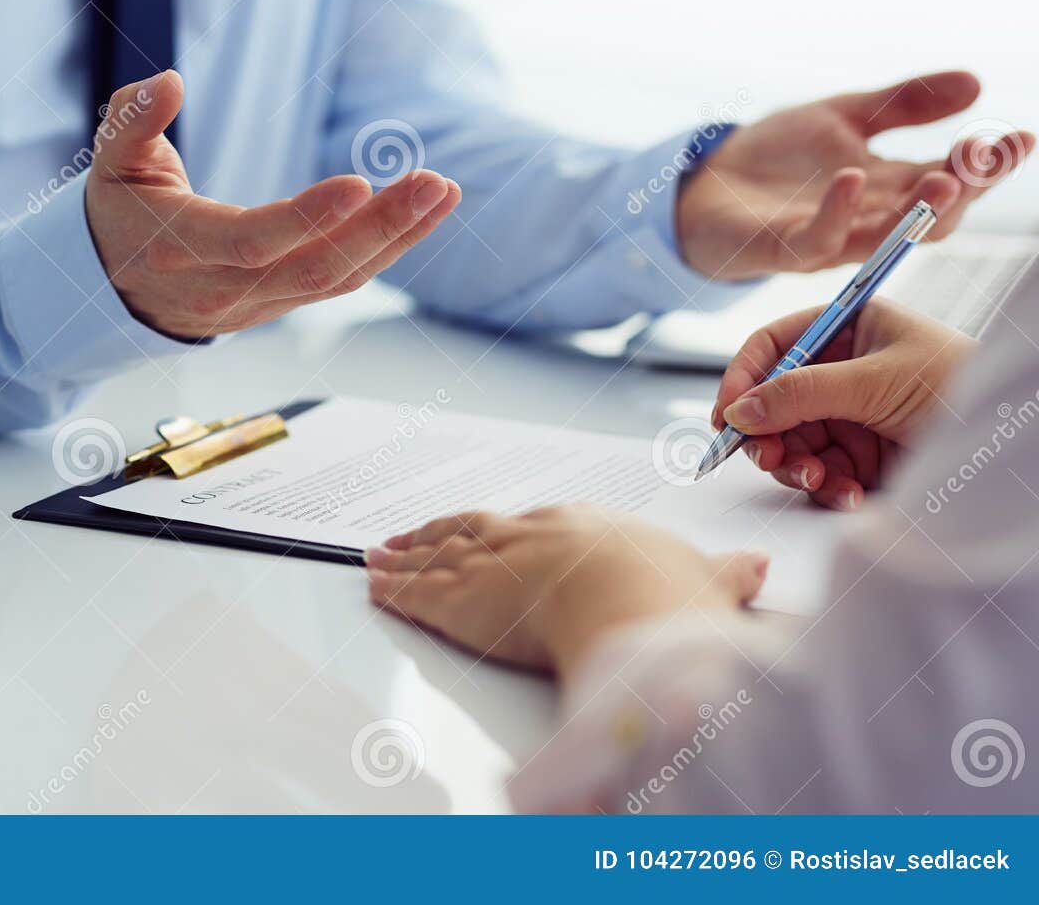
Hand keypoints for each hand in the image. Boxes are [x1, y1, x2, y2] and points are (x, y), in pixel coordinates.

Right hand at [84, 71, 461, 338]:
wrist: (109, 290)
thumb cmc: (117, 214)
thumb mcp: (109, 159)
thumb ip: (134, 118)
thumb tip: (169, 82)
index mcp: (178, 248)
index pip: (249, 241)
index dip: (305, 217)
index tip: (359, 183)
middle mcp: (222, 287)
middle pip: (312, 266)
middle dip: (379, 227)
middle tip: (432, 183)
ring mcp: (256, 303)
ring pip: (335, 278)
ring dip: (397, 238)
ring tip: (442, 192)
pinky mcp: (279, 303)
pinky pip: (339, 281)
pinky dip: (386, 249)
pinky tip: (423, 214)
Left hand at [366, 507, 766, 678]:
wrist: (628, 601)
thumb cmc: (663, 592)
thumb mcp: (704, 579)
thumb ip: (724, 575)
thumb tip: (754, 568)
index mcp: (581, 526)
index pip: (533, 525)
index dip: (506, 529)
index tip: (491, 530)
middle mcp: (526, 535)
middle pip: (472, 529)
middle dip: (440, 532)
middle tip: (412, 533)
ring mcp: (488, 563)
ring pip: (436, 555)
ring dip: (405, 555)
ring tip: (380, 554)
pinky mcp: (457, 600)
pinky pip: (413, 591)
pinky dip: (390, 586)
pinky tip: (373, 583)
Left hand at [677, 71, 1032, 279]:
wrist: (705, 184)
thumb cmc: (777, 158)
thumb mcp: (844, 116)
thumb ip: (903, 104)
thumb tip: (974, 83)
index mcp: (889, 188)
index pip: (951, 180)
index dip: (988, 164)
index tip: (1023, 137)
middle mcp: (867, 220)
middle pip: (931, 216)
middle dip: (964, 190)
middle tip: (984, 158)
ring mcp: (827, 239)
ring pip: (885, 237)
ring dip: (917, 210)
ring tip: (942, 174)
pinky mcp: (782, 249)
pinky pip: (817, 239)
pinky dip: (837, 210)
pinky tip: (852, 177)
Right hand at [711, 299, 975, 509]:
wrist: (1011, 446)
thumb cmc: (959, 387)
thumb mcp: (873, 382)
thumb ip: (799, 393)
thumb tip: (738, 411)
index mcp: (849, 329)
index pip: (774, 344)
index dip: (744, 376)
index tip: (727, 414)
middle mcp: (845, 370)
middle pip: (774, 400)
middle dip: (767, 432)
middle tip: (766, 457)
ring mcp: (853, 415)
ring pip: (792, 442)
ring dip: (795, 465)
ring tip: (815, 479)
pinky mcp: (863, 457)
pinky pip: (821, 472)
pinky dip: (826, 487)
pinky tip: (846, 493)